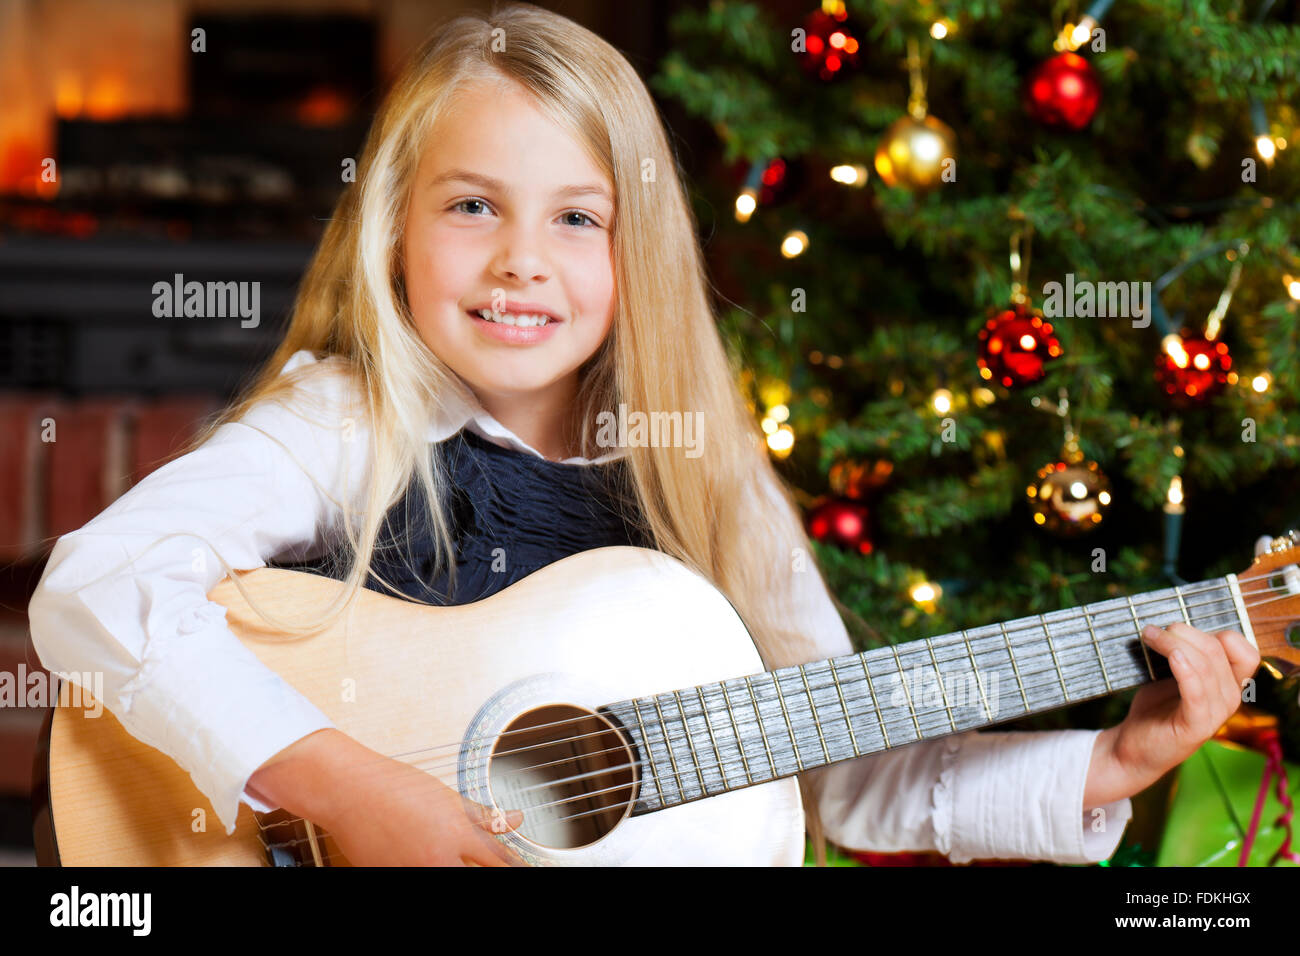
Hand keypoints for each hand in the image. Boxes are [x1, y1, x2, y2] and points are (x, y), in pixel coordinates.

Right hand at [249, 728, 527, 865]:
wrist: (349, 790)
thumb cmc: (395, 786)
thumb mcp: (446, 796)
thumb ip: (483, 815)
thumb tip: (515, 820)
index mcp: (457, 832)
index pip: (500, 861)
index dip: (517, 867)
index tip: (529, 868)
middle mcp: (437, 857)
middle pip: (474, 875)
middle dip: (486, 872)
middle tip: (483, 864)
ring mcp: (412, 871)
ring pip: (447, 878)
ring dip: (456, 868)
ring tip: (450, 858)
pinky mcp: (390, 876)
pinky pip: (418, 879)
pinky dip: (428, 870)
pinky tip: (428, 861)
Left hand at [1083, 623, 1259, 806]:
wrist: (1133, 748)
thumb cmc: (1155, 710)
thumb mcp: (1173, 676)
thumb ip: (1185, 654)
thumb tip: (1174, 623)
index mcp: (1228, 685)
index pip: (1243, 649)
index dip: (1216, 632)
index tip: (1181, 631)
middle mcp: (1229, 698)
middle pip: (1219, 649)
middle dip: (1184, 632)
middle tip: (1154, 631)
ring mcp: (1215, 713)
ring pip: (1205, 664)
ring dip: (1174, 643)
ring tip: (1149, 636)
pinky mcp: (1196, 726)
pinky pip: (1197, 691)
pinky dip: (1185, 668)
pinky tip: (1172, 656)